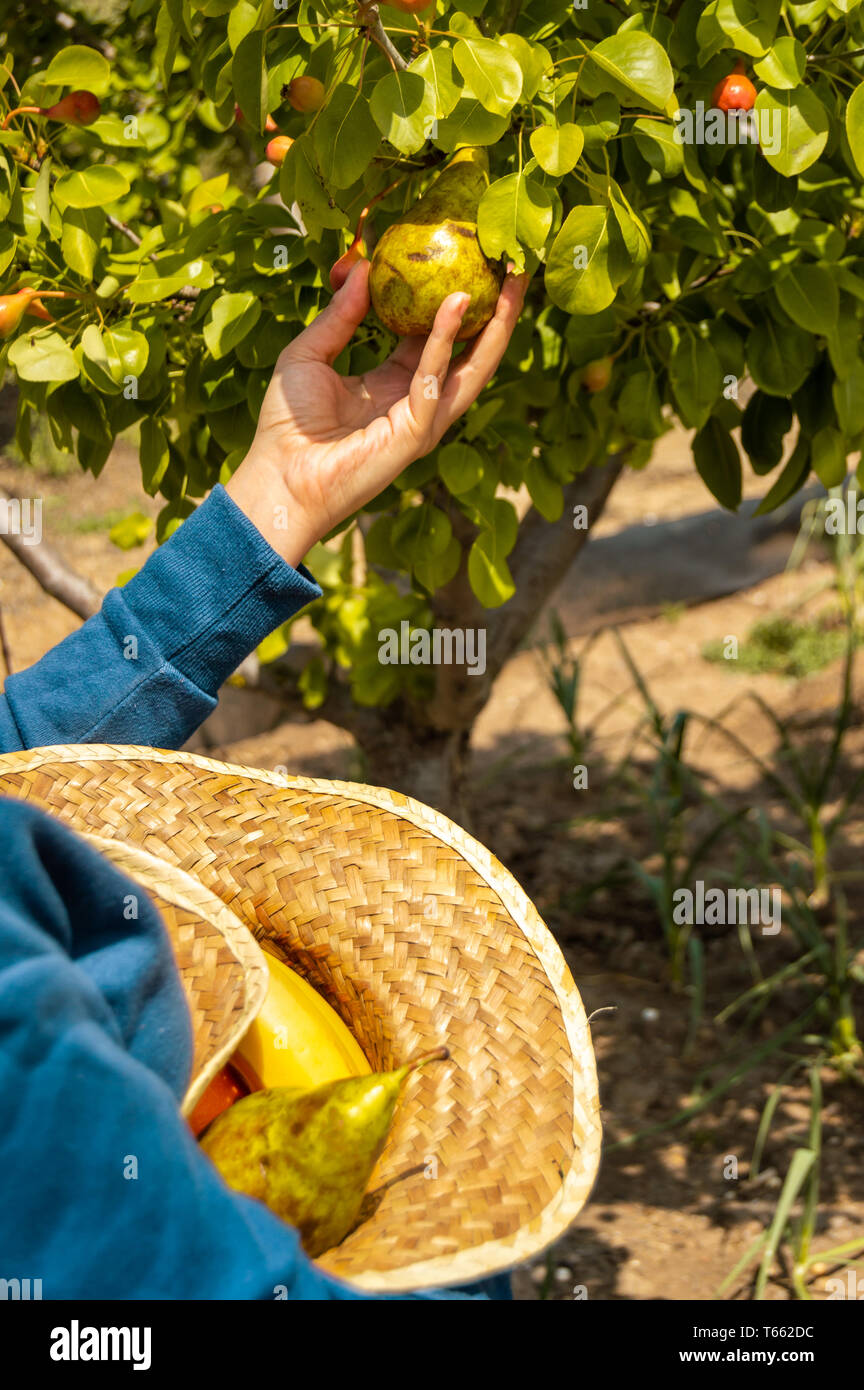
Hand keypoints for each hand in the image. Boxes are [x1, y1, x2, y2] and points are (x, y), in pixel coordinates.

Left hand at [225, 259, 527, 566]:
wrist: (278, 477)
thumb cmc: (287, 425)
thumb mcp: (309, 353)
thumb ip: (339, 315)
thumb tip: (363, 266)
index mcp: (394, 385)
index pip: (437, 338)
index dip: (454, 302)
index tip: (469, 263)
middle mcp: (417, 403)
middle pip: (471, 353)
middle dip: (497, 311)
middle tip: (514, 266)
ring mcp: (422, 421)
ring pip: (472, 369)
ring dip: (495, 325)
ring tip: (511, 283)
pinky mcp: (415, 435)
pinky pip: (434, 381)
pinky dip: (444, 342)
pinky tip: (454, 304)